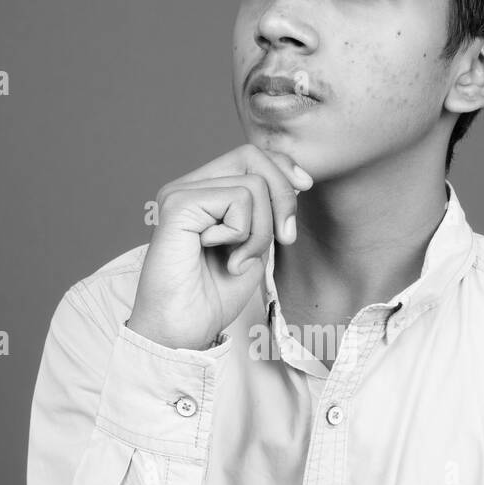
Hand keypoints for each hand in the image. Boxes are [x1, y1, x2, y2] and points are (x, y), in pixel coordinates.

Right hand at [128, 144, 312, 349]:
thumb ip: (268, 211)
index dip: (282, 166)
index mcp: (204, 193)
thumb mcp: (255, 245)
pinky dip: (242, 233)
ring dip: (260, 230)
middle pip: (253, 157)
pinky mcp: (178, 204)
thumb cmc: (213, 296)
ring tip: (238, 259)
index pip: (250, 155)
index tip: (305, 186)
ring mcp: (180, 192)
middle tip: (283, 239)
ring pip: (252, 183)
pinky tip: (221, 254)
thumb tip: (297, 179)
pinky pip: (237, 199)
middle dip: (282, 198)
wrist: (183, 329)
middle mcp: (189, 186)